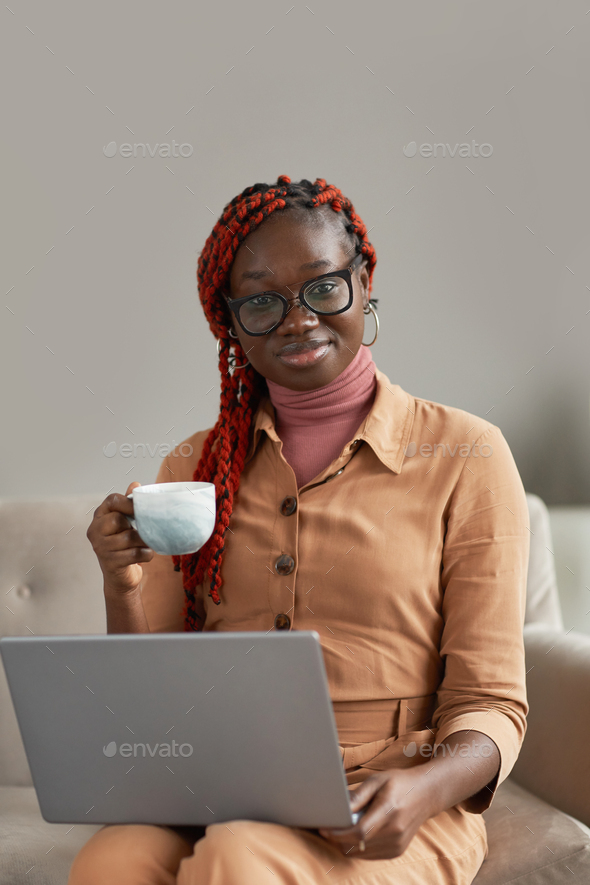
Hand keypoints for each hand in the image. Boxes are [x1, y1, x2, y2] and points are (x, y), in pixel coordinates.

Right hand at [87, 482, 153, 595]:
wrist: (120, 578)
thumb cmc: (124, 546)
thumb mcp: (125, 524)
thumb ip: (128, 505)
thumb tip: (135, 484)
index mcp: (99, 517)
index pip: (112, 501)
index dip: (129, 502)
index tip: (142, 508)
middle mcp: (95, 531)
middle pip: (119, 519)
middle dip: (137, 525)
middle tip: (145, 530)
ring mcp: (100, 548)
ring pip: (129, 537)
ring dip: (144, 541)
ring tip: (148, 543)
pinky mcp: (110, 563)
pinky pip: (135, 553)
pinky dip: (146, 554)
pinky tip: (146, 555)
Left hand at [318, 768, 432, 859]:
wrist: (425, 794)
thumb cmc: (399, 783)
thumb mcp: (377, 780)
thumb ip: (358, 795)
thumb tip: (341, 808)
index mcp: (389, 810)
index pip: (359, 832)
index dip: (338, 833)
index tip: (324, 829)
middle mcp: (395, 831)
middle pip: (357, 845)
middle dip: (339, 838)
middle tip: (331, 826)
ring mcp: (397, 844)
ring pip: (361, 853)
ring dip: (348, 844)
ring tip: (346, 827)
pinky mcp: (397, 851)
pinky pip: (370, 855)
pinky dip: (359, 847)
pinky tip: (359, 833)